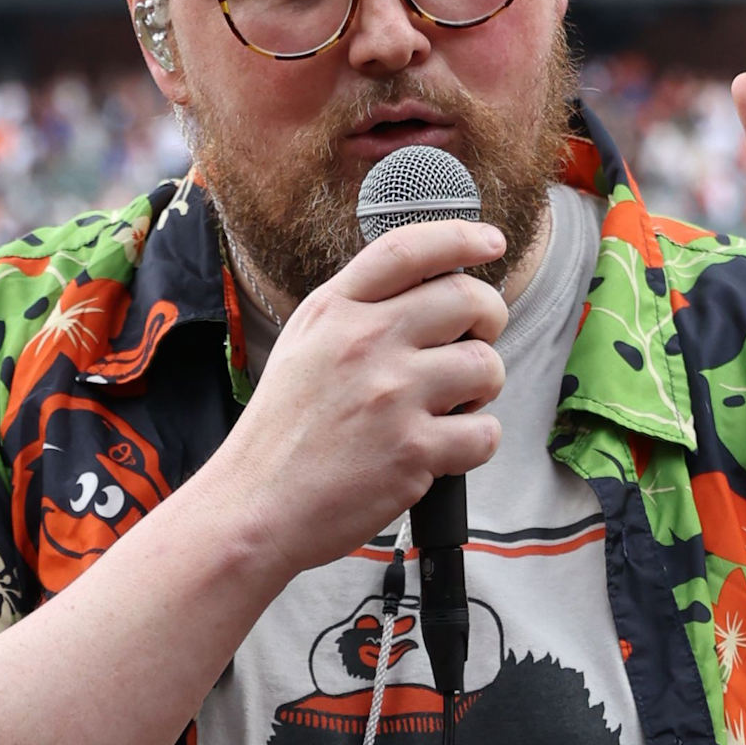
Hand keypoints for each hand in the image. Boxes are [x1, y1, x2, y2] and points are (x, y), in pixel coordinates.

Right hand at [205, 217, 506, 585]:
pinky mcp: (413, 451)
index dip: (460, 237)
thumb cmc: (280, 435)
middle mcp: (365, 343)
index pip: (409, 249)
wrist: (255, 507)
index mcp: (335, 311)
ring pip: (487, 366)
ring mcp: (392, 396)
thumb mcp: (301, 347)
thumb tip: (425, 296)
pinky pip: (485, 432)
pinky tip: (445, 449)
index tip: (490, 242)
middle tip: (478, 343)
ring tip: (456, 405)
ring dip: (485, 388)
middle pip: (467, 299)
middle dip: (490, 319)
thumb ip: (354, 315)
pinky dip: (477, 442)